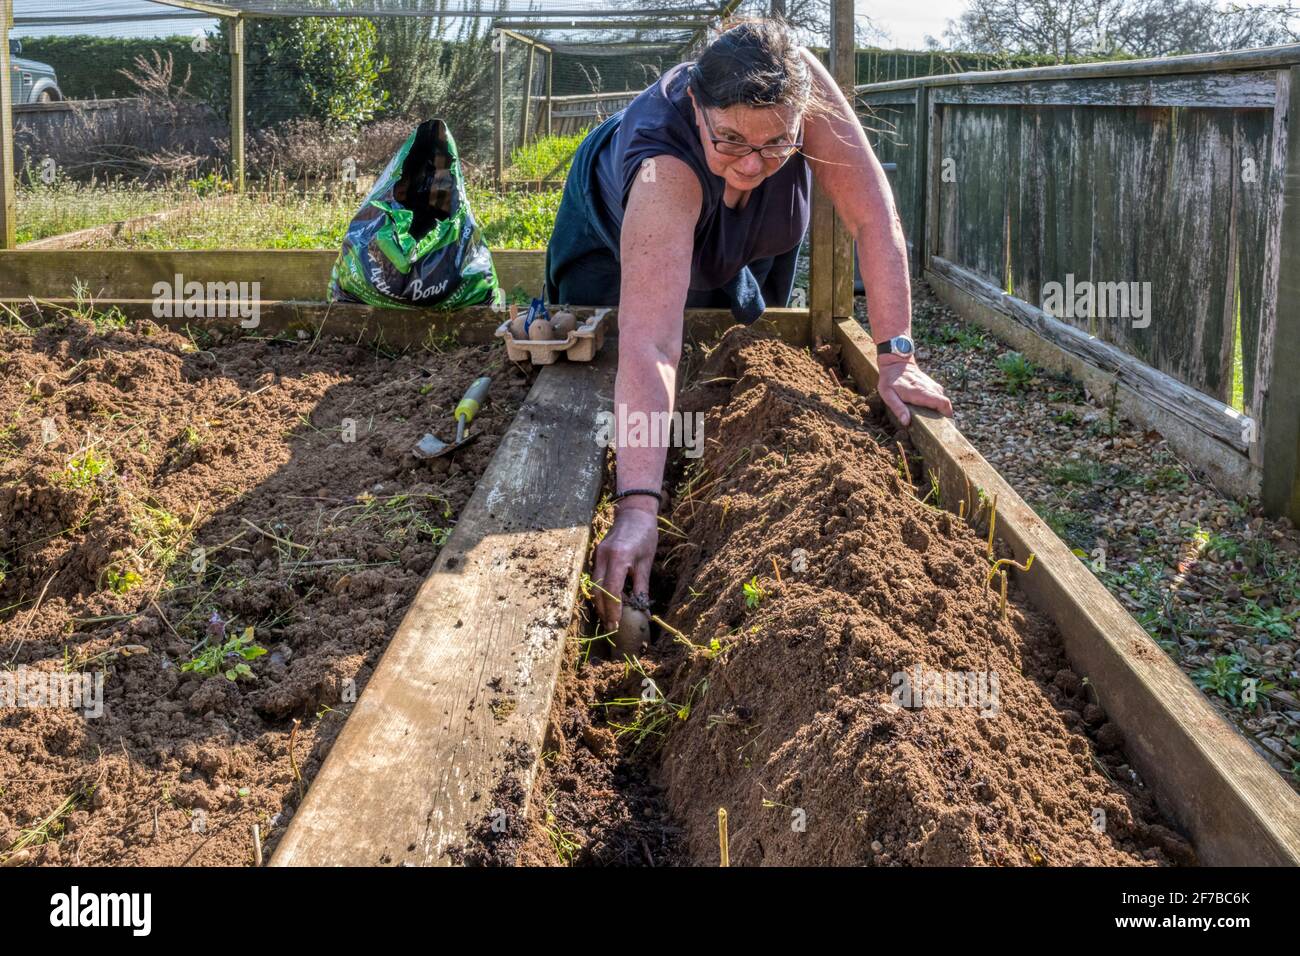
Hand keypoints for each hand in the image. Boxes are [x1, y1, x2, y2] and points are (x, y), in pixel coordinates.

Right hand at [592, 501, 658, 631]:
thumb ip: (642, 588)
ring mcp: (597, 555)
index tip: (615, 625)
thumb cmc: (645, 535)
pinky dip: (601, 591)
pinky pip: (595, 577)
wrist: (634, 512)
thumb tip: (643, 612)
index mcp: (618, 557)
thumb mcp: (646, 562)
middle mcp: (603, 556)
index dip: (612, 610)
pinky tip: (609, 600)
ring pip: (593, 585)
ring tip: (609, 617)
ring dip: (600, 602)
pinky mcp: (596, 555)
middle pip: (597, 590)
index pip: (611, 590)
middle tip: (611, 626)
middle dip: (603, 610)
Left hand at [877, 354, 952, 426]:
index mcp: (920, 393)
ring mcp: (932, 386)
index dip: (947, 414)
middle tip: (936, 426)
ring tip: (930, 418)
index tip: (943, 424)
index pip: (942, 403)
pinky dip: (936, 404)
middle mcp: (929, 388)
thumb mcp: (888, 395)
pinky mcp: (931, 385)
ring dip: (939, 409)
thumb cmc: (890, 380)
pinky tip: (927, 409)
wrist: (895, 363)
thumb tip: (906, 422)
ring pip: (942, 400)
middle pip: (945, 404)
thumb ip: (898, 408)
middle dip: (944, 415)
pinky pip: (939, 396)